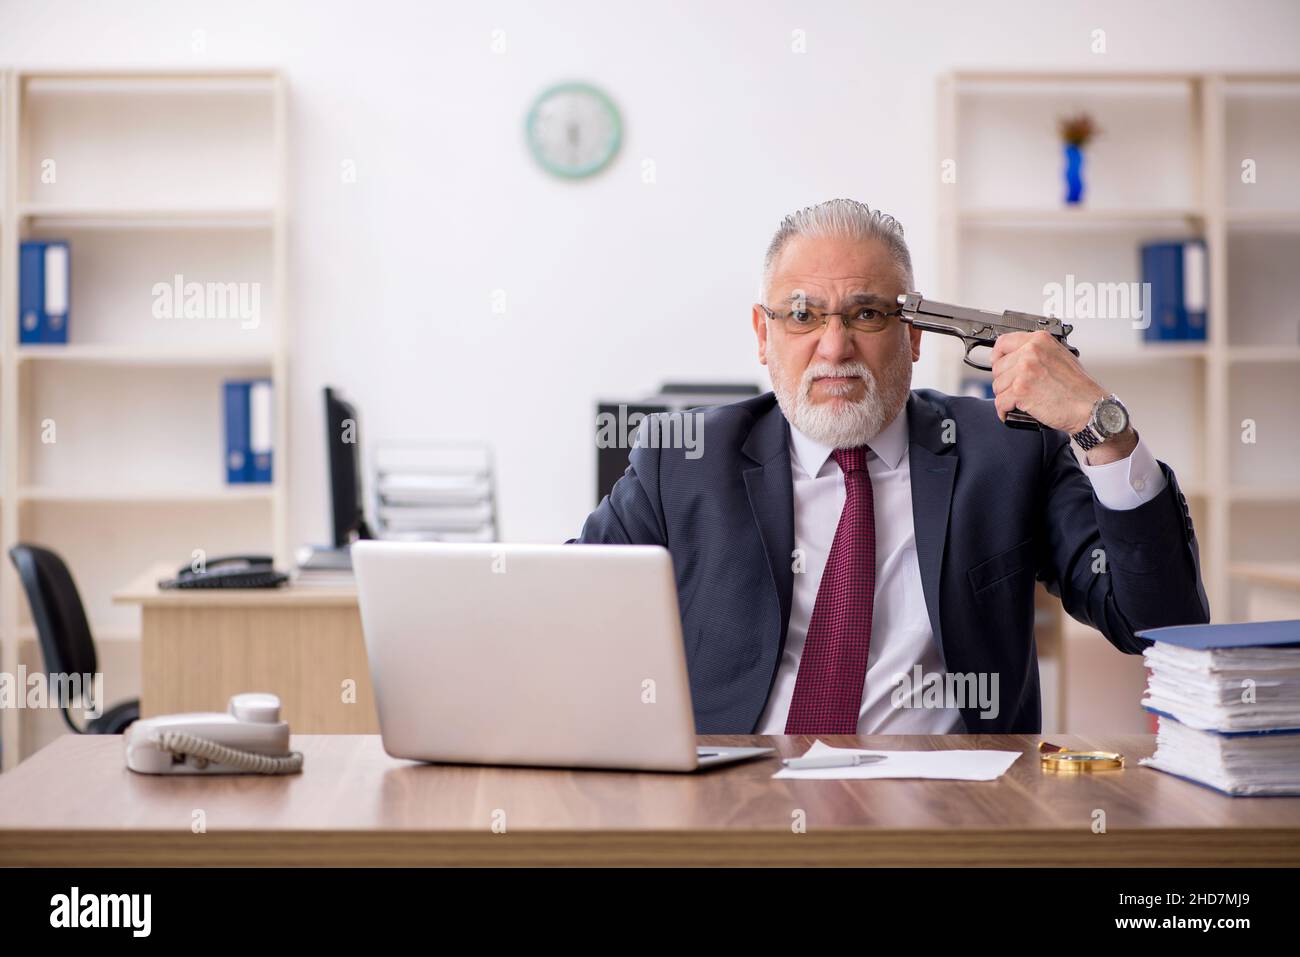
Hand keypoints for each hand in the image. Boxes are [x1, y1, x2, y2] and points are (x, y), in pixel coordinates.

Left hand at [990, 331, 1135, 462]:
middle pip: (998, 367)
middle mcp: (1031, 352)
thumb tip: (1016, 356)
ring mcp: (1025, 370)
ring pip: (997, 386)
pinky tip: (1011, 412)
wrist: (1090, 407)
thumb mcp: (1060, 356)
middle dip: (1004, 382)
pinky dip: (1004, 410)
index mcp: (1040, 341)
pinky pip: (1000, 402)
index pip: (1004, 342)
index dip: (997, 356)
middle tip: (1016, 390)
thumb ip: (1038, 352)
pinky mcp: (1021, 390)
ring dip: (1005, 397)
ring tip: (1019, 401)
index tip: (998, 363)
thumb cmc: (1079, 387)